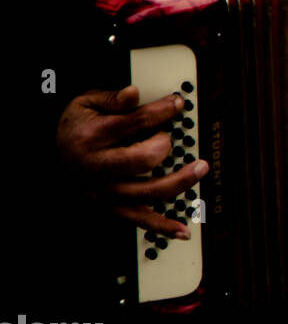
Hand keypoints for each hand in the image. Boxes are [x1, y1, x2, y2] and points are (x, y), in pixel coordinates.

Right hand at [55, 86, 207, 239]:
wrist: (51, 154)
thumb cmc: (75, 126)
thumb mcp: (86, 103)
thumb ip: (112, 99)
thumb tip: (134, 93)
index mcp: (92, 137)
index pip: (134, 123)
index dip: (161, 111)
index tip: (178, 103)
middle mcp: (97, 166)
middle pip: (141, 160)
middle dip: (165, 147)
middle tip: (173, 138)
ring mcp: (104, 190)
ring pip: (146, 192)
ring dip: (178, 182)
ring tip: (200, 168)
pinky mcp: (110, 206)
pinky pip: (139, 220)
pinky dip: (162, 226)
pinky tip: (183, 230)